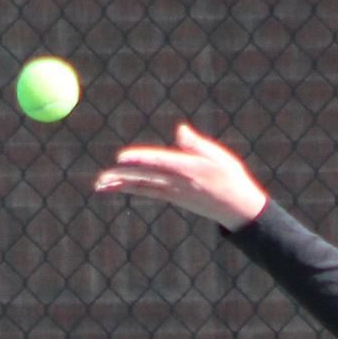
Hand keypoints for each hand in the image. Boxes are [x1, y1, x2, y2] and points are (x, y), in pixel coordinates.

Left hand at [92, 122, 268, 229]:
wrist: (238, 209)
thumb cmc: (231, 178)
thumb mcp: (219, 157)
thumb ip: (197, 144)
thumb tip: (179, 129)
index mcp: (188, 169)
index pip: (158, 162)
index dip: (138, 159)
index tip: (121, 157)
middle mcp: (178, 183)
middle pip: (144, 180)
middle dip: (121, 179)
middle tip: (99, 180)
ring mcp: (174, 193)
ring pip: (142, 188)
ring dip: (120, 186)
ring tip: (99, 185)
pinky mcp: (173, 198)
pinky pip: (147, 193)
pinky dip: (131, 189)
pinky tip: (118, 187)